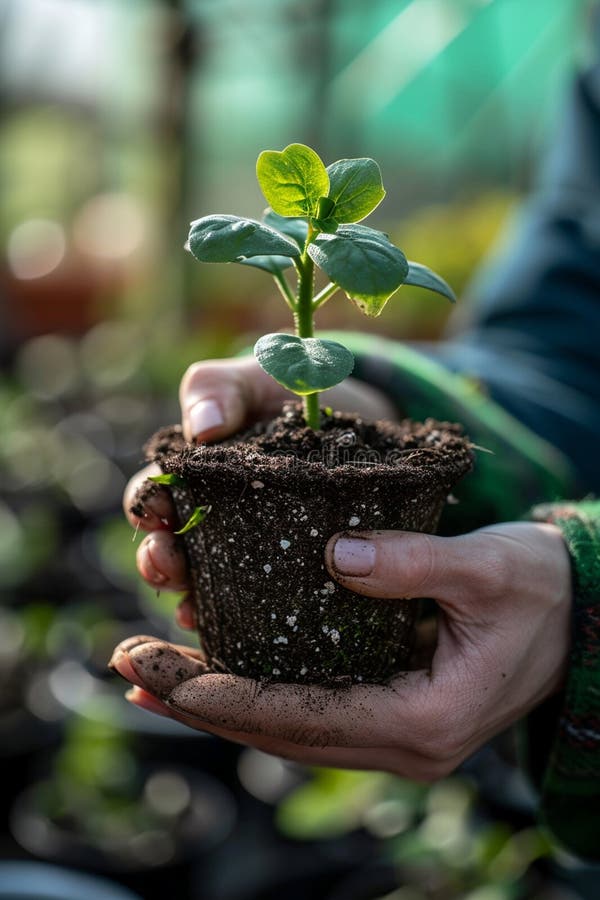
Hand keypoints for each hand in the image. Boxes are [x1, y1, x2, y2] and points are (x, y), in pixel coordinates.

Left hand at [110, 514, 571, 779]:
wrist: (580, 615)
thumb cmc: (543, 590)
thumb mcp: (490, 567)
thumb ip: (417, 562)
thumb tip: (338, 552)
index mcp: (427, 719)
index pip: (302, 715)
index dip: (222, 694)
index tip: (155, 666)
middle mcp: (405, 744)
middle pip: (280, 734)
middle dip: (200, 702)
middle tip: (128, 666)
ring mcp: (397, 735)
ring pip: (288, 730)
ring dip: (218, 704)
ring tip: (149, 677)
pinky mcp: (391, 712)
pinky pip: (309, 710)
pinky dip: (255, 695)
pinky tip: (216, 675)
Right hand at [122, 355, 397, 603]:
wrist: (367, 422)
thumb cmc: (298, 394)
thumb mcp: (261, 376)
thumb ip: (223, 388)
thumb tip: (204, 428)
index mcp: (198, 473)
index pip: (156, 494)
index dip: (147, 507)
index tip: (155, 513)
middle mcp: (215, 518)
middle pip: (171, 548)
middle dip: (158, 561)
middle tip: (166, 564)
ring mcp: (249, 552)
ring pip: (206, 585)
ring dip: (189, 597)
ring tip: (191, 608)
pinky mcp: (290, 576)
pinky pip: (257, 606)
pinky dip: (238, 619)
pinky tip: (235, 628)